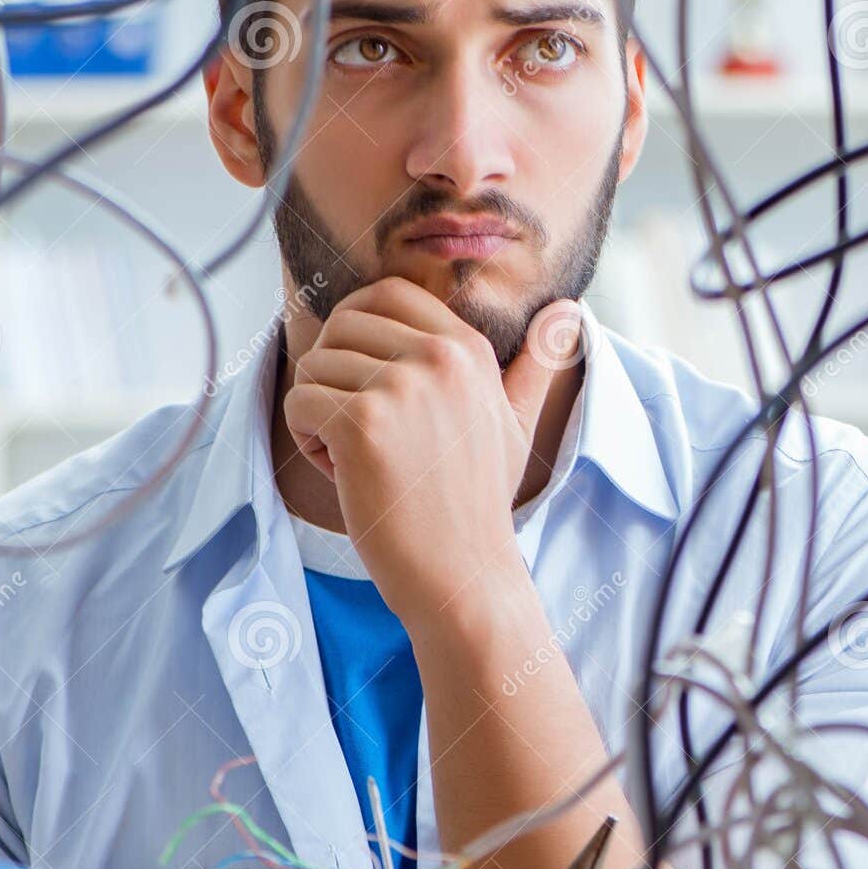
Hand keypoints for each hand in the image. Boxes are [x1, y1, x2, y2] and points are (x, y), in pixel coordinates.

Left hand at [281, 277, 581, 626]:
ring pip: (313, 366)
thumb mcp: (514, 423)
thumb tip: (567, 310)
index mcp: (468, 347)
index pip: (385, 293)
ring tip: (359, 458)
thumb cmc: (478, 503)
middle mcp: (439, 356)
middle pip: (339, 325)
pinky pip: (300, 402)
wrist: (463, 575)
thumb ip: (535, 364)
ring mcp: (401, 387)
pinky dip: (307, 440)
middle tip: (363, 430)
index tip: (367, 382)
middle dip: (333, 375)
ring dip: (318, 414)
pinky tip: (344, 472)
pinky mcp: (363, 424)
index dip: (357, 332)